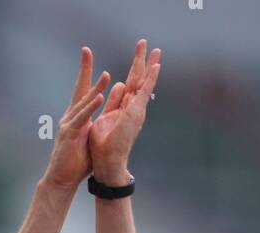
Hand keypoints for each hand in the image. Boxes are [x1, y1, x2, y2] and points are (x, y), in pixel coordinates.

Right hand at [44, 47, 109, 189]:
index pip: (83, 92)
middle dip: (84, 70)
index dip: (87, 74)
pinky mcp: (69, 135)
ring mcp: (68, 124)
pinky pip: (81, 119)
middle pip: (79, 90)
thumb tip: (104, 115)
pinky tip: (98, 98)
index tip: (88, 56)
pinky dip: (90, 108)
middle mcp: (71, 117)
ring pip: (82, 103)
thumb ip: (96, 124)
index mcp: (77, 117)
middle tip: (86, 51)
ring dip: (94, 88)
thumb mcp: (91, 138)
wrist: (62, 179)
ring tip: (106, 75)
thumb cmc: (76, 162)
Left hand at [88, 39, 160, 182]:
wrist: (107, 161)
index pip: (131, 83)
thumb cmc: (103, 145)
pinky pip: (145, 92)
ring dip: (150, 66)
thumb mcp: (106, 117)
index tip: (140, 54)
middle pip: (139, 79)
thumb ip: (113, 102)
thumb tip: (119, 84)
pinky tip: (156, 66)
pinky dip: (151, 79)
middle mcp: (133, 107)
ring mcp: (136, 110)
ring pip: (144, 82)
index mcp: (124, 107)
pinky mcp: (135, 112)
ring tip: (157, 50)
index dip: (135, 68)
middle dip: (143, 61)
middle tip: (150, 45)